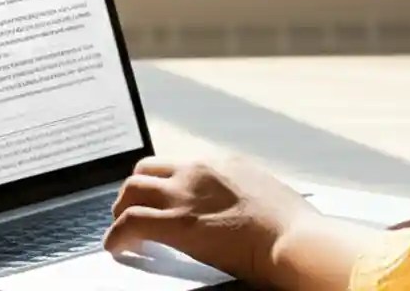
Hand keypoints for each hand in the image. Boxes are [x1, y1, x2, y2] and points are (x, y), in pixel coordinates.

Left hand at [105, 155, 321, 287]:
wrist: (293, 239)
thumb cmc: (291, 226)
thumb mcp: (266, 193)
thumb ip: (243, 193)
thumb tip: (239, 208)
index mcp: (222, 162)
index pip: (179, 165)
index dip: (164, 184)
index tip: (162, 200)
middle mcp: (198, 170)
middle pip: (147, 170)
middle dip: (135, 191)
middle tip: (132, 211)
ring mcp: (185, 194)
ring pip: (131, 190)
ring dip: (120, 210)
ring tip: (120, 230)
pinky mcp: (175, 224)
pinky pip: (129, 223)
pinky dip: (116, 235)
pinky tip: (117, 247)